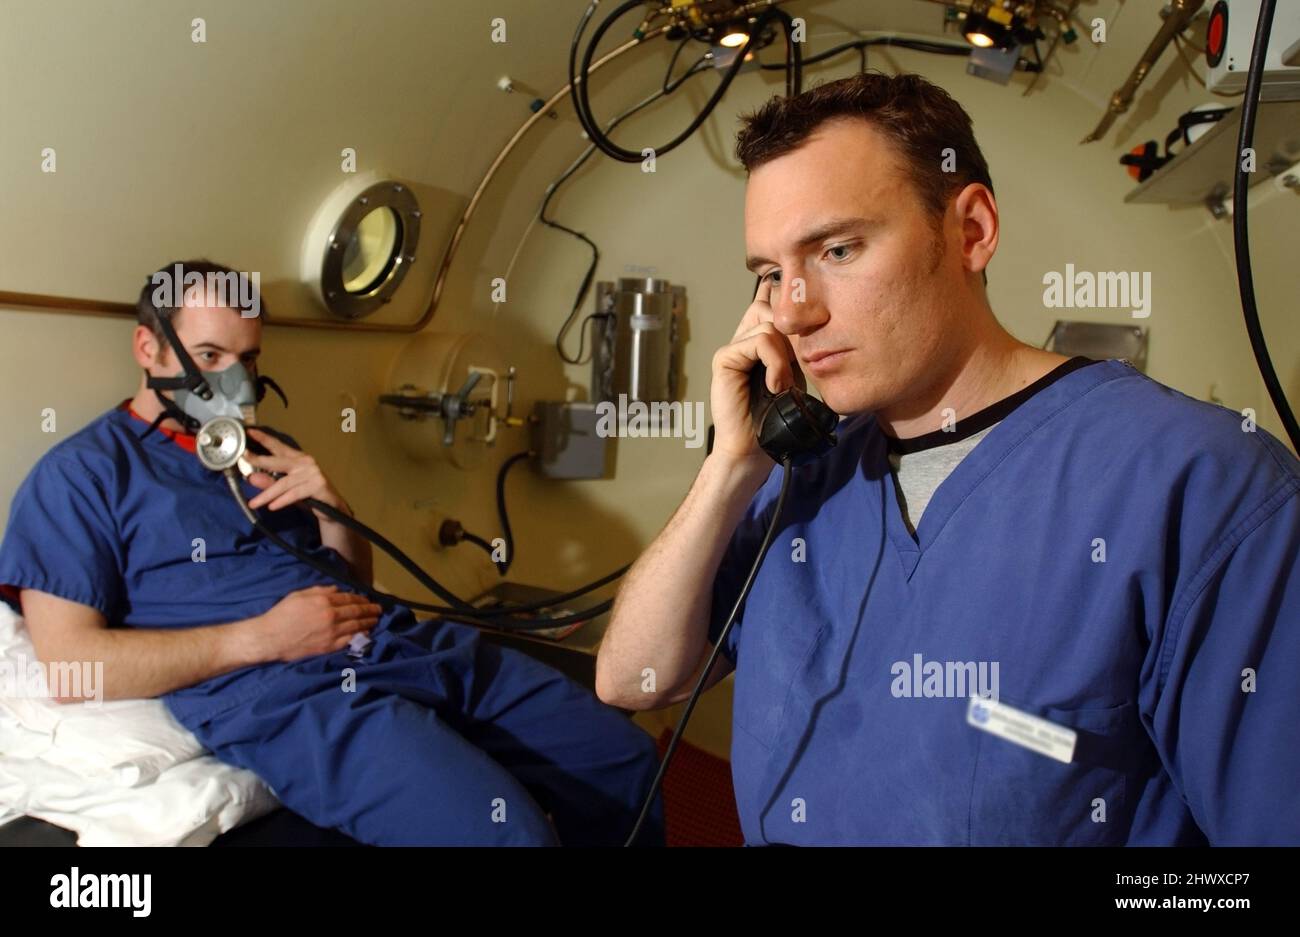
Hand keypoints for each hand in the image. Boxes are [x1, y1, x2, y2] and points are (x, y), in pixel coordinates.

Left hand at [243, 427, 345, 520]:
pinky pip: (295, 493)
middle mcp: (305, 462)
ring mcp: (313, 473)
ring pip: (284, 483)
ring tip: (254, 503)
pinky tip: (272, 507)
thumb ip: (270, 483)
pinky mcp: (318, 485)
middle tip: (245, 458)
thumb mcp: (286, 489)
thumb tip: (251, 478)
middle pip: (279, 461)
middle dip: (260, 460)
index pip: (278, 447)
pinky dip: (283, 500)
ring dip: (267, 494)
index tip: (250, 432)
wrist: (333, 509)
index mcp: (297, 459)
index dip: (264, 439)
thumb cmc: (308, 496)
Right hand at [252, 584, 382, 661]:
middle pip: (356, 612)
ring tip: (376, 620)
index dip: (361, 599)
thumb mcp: (299, 595)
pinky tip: (366, 634)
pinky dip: (360, 636)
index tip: (367, 599)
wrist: (270, 638)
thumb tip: (336, 590)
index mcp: (323, 601)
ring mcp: (331, 633)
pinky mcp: (329, 647)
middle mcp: (331, 616)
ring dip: (369, 622)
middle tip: (379, 609)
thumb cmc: (281, 614)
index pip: (349, 598)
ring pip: (356, 626)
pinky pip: (349, 641)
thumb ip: (319, 590)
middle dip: (370, 610)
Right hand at [709, 277, 797, 466]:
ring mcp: (732, 348)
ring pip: (769, 324)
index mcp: (758, 341)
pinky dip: (774, 362)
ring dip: (784, 356)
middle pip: (771, 307)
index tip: (801, 317)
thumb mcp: (794, 372)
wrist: (755, 445)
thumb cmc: (778, 414)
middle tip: (793, 366)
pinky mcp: (724, 358)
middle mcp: (743, 340)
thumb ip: (796, 346)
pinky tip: (774, 385)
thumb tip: (808, 315)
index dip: (788, 304)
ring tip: (782, 385)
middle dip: (791, 334)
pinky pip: (759, 341)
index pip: (771, 302)